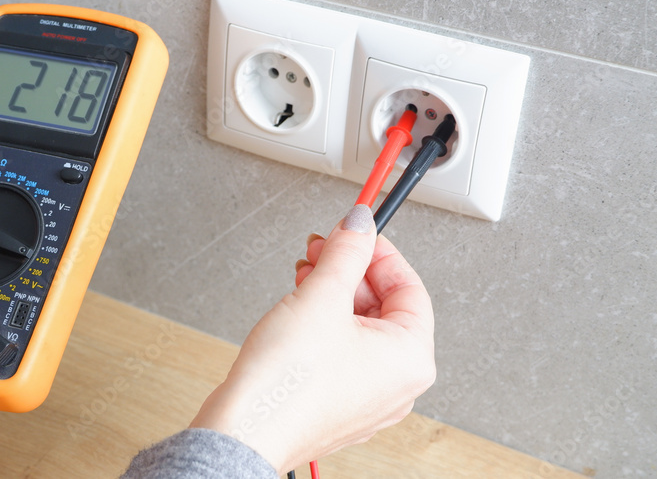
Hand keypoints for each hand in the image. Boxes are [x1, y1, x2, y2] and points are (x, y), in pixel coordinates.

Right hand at [189, 204, 435, 472]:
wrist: (244, 430)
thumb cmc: (287, 384)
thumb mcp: (321, 296)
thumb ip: (346, 252)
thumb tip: (360, 225)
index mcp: (411, 359)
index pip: (410, 286)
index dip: (378, 252)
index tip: (355, 231)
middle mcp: (397, 385)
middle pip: (384, 307)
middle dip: (350, 272)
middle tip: (322, 249)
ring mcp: (368, 399)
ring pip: (360, 329)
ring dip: (333, 295)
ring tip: (305, 277)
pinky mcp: (337, 404)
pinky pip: (342, 353)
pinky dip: (324, 325)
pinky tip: (299, 310)